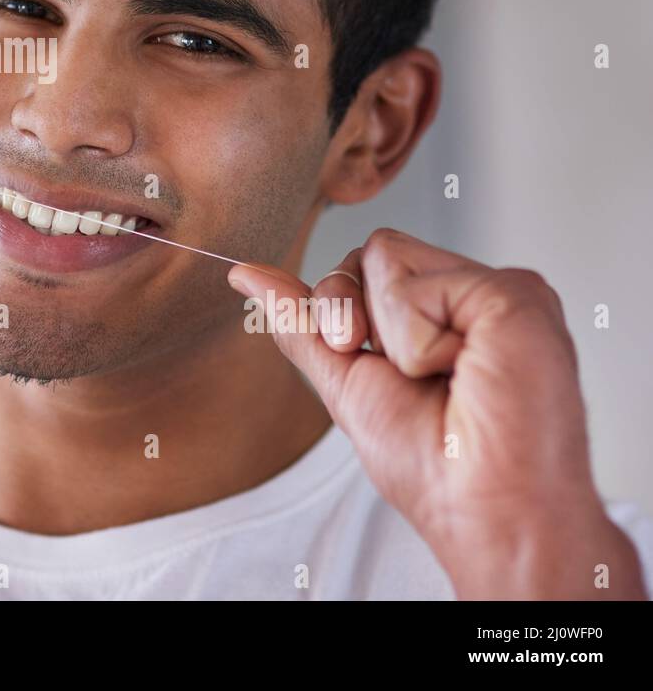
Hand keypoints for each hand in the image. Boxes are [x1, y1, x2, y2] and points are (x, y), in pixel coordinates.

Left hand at [228, 229, 647, 598]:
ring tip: (444, 377)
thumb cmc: (430, 465)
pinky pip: (421, 283)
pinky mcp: (516, 293)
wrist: (482, 510)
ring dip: (390, 333)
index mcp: (443, 308)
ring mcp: (499, 287)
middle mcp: (472, 291)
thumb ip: (300, 321)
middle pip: (372, 249)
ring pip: (386, 253)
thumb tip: (243, 273)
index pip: (366, 260)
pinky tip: (464, 371)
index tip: (359, 357)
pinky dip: (420, 341)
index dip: (339, 305)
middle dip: (353, 312)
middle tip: (403, 374)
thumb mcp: (344, 381)